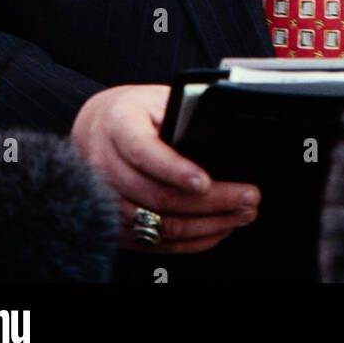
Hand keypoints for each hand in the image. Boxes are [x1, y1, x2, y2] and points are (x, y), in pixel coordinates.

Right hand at [70, 83, 260, 253]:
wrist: (94, 130)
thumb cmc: (133, 112)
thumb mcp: (154, 99)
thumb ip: (181, 115)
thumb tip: (222, 135)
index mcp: (118, 127)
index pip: (143, 152)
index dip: (174, 170)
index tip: (205, 181)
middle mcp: (106, 168)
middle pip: (158, 196)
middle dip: (211, 201)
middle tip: (249, 196)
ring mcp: (107, 203)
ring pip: (160, 225)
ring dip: (208, 225)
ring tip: (242, 214)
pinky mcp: (116, 228)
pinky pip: (156, 243)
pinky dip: (193, 241)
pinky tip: (219, 228)